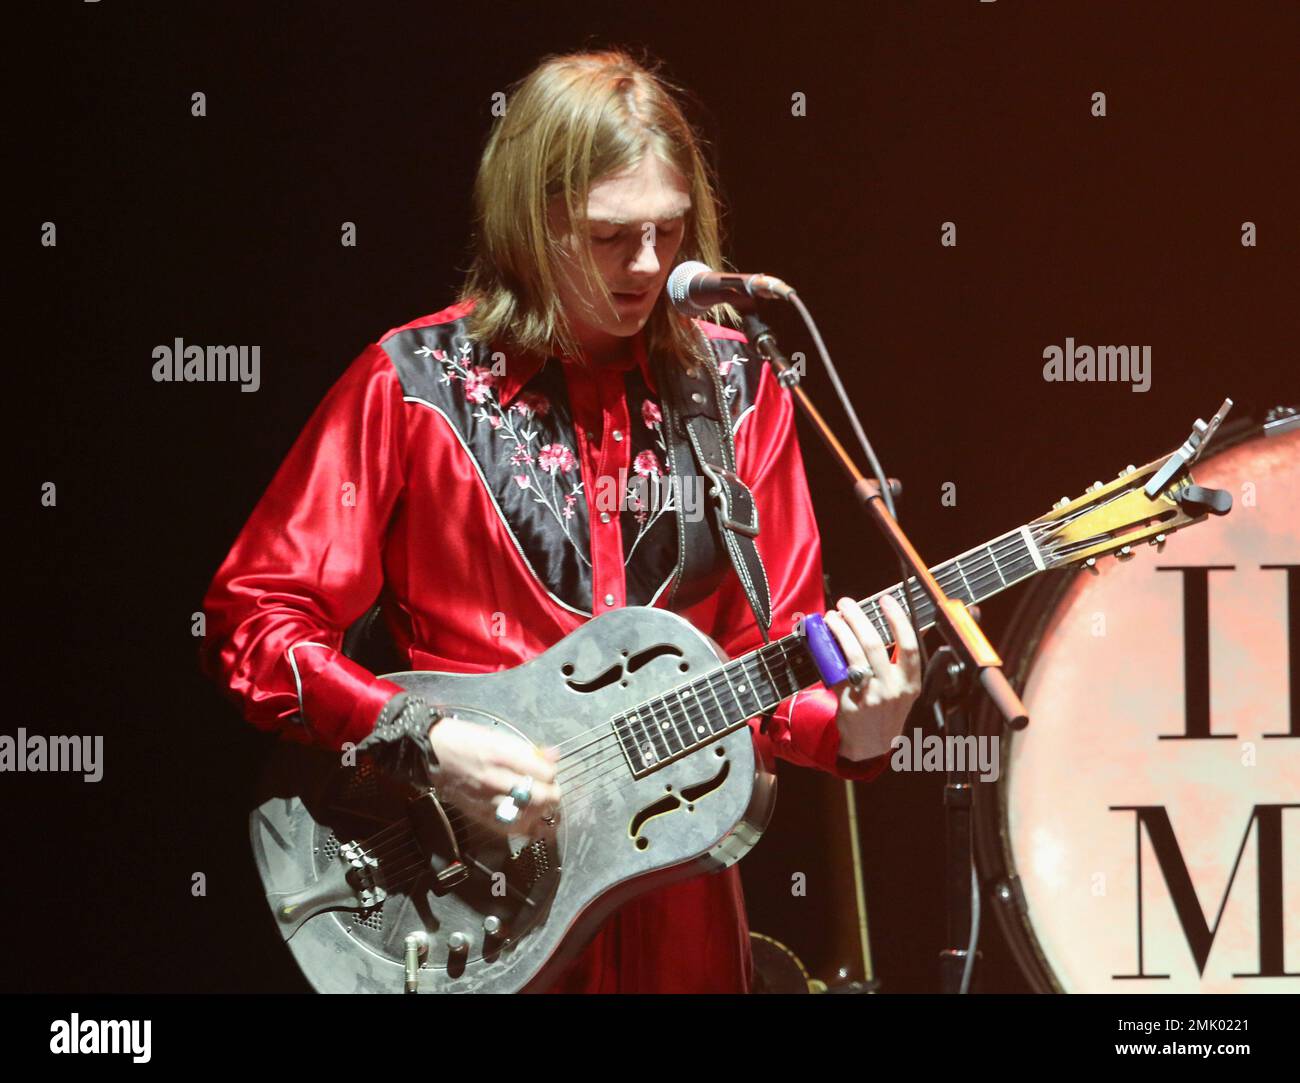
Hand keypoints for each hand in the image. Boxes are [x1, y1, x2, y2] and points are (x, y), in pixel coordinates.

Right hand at [428, 716, 560, 837]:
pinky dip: (523, 825)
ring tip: (541, 805)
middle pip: (540, 797)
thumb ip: (527, 749)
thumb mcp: (498, 735)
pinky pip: (509, 827)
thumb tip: (552, 755)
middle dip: (552, 794)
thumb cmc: (464, 739)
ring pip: (528, 816)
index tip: (549, 771)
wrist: (432, 753)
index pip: (544, 773)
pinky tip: (528, 819)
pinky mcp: (480, 814)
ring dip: (540, 811)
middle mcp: (496, 780)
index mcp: (503, 756)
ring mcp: (488, 800)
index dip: (552, 773)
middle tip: (551, 789)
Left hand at [823, 593, 921, 760]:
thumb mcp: (904, 689)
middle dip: (858, 618)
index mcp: (910, 682)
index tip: (886, 600)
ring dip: (840, 630)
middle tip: (846, 603)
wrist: (872, 745)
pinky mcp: (849, 702)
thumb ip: (900, 662)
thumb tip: (890, 625)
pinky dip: (828, 654)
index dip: (898, 619)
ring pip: (853, 655)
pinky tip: (823, 641)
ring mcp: (870, 696)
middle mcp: (892, 689)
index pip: (909, 645)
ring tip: (832, 617)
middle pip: (874, 644)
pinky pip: (837, 672)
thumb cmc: (888, 710)